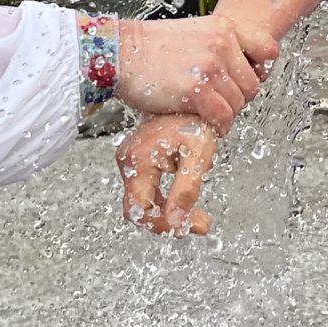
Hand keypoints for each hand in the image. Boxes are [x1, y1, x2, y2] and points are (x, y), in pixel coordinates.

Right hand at [115, 13, 277, 132]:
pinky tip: (209, 125)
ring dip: (227, 115)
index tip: (243, 81)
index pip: (267, 51)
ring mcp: (210, 66)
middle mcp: (221, 44)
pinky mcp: (196, 90)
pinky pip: (223, 117)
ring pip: (239, 103)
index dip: (259, 71)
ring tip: (210, 115)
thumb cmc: (149, 49)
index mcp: (223, 28)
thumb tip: (237, 77)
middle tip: (220, 104)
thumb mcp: (192, 33)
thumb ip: (217, 47)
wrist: (117, 52)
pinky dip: (219, 126)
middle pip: (252, 85)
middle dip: (238, 99)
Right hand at [116, 114, 219, 235]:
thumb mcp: (197, 154)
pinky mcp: (140, 163)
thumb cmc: (193, 119)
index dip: (162, 223)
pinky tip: (187, 204)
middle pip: (140, 209)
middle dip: (168, 222)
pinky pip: (149, 191)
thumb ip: (187, 189)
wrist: (188, 99)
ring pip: (145, 202)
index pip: (140, 208)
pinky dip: (168, 200)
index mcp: (139, 160)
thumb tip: (177, 221)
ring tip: (199, 219)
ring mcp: (132, 163)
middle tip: (198, 225)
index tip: (187, 227)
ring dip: (171, 213)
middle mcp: (129, 162)